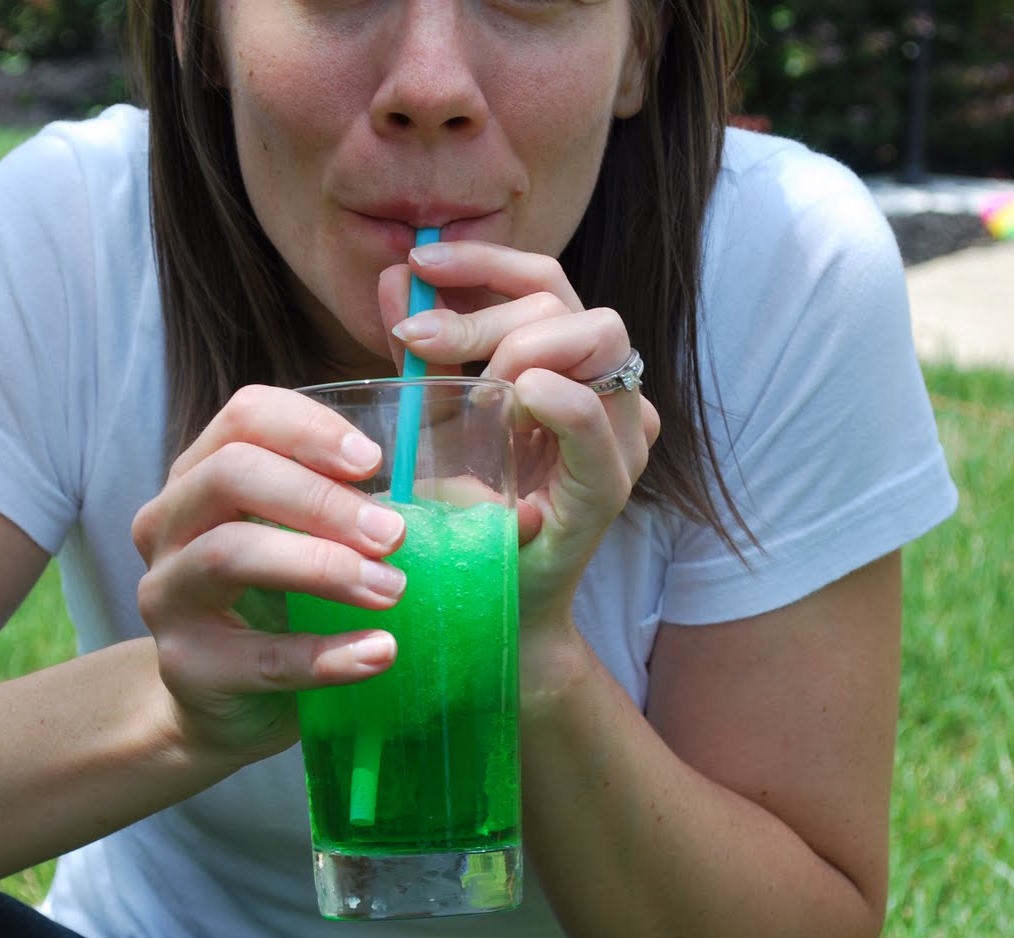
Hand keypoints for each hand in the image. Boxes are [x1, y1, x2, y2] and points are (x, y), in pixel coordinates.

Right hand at [131, 386, 407, 761]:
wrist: (225, 705)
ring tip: (392, 589)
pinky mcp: (188, 666)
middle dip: (322, 499)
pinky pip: (260, 657)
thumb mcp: (317, 544)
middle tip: (395, 533)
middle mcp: (169, 522)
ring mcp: (167, 593)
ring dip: (322, 566)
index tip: (376, 460)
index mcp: (203, 474)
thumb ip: (375, 510)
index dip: (309, 427)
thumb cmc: (285, 606)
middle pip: (232, 475)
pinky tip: (380, 652)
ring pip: (231, 553)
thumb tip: (513, 510)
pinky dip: (326, 655)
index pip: (244, 415)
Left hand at [378, 240, 660, 627]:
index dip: (484, 259)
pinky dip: (562, 397)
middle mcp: (604, 391)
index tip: (419, 261)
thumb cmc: (465, 511)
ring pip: (599, 338)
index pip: (542, 281)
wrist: (482, 602)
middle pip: (565, 302)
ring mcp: (617, 437)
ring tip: (470, 388)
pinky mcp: (608, 487)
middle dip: (485, 310)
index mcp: (567, 366)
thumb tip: (396, 277)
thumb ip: (424, 352)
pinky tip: (518, 394)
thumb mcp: (436, 420)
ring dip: (521, 347)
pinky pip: (599, 420)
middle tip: (417, 342)